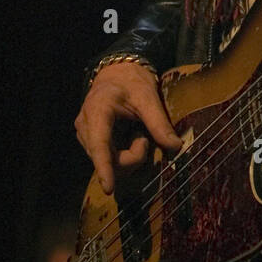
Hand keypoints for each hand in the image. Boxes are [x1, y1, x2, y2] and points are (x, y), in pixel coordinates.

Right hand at [74, 63, 181, 195]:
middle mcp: (85, 126)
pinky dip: (123, 154)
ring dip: (128, 156)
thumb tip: (176, 147)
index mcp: (97, 111)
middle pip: (107, 158)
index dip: (104, 167)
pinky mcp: (90, 141)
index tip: (109, 188)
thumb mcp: (149, 98)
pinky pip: (107, 159)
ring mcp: (85, 135)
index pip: (100, 144)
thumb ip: (159, 123)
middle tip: (145, 139)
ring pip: (107, 162)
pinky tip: (130, 138)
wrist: (117, 73)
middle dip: (132, 157)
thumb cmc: (132, 82)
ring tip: (137, 134)